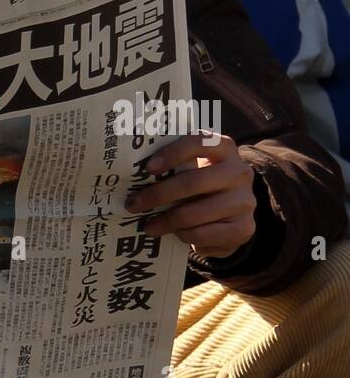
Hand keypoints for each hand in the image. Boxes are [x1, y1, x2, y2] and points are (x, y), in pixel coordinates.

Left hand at [128, 131, 256, 259]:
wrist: (231, 218)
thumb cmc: (202, 189)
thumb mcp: (193, 171)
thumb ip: (174, 167)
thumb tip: (133, 177)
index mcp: (224, 149)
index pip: (200, 142)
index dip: (173, 153)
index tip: (148, 168)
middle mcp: (239, 172)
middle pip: (193, 182)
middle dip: (158, 194)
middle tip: (133, 205)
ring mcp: (245, 201)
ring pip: (195, 213)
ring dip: (166, 221)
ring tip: (148, 226)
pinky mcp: (243, 228)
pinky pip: (203, 234)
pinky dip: (184, 235)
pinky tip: (175, 234)